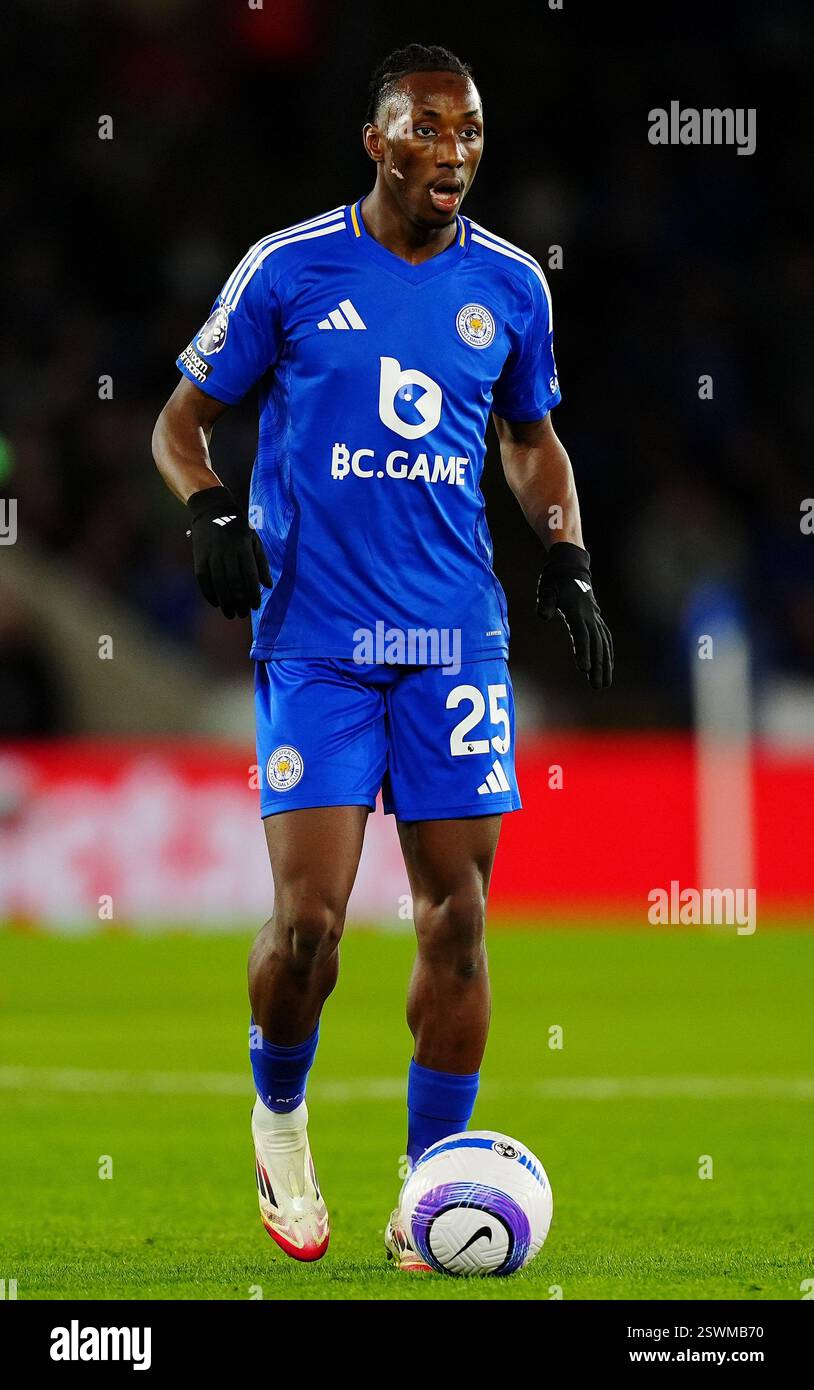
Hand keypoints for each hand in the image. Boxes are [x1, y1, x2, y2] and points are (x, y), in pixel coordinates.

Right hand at [186, 485, 271, 618]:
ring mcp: (211, 554)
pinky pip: (203, 579)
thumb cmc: (238, 528)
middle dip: (239, 601)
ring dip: (225, 601)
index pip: (249, 575)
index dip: (252, 593)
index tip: (255, 606)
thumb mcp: (254, 541)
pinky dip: (209, 593)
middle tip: (242, 614)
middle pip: (234, 582)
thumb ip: (261, 563)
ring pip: (218, 583)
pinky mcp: (198, 556)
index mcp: (243, 548)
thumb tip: (268, 586)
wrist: (212, 509)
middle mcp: (227, 551)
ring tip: (230, 613)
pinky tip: (216, 603)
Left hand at [537, 541, 612, 688]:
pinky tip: (608, 665)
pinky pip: (605, 638)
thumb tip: (543, 615)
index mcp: (577, 613)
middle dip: (598, 666)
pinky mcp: (596, 619)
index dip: (583, 653)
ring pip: (604, 644)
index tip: (584, 669)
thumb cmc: (556, 580)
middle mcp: (590, 617)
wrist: (570, 566)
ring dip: (605, 664)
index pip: (581, 636)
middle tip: (597, 686)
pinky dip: (608, 653)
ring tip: (604, 683)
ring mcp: (595, 618)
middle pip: (596, 645)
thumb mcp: (547, 589)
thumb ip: (546, 603)